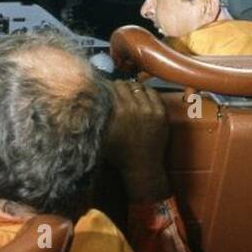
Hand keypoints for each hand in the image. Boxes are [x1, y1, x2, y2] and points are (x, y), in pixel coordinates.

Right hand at [105, 80, 170, 201]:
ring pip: (141, 88)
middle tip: (116, 89)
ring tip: (128, 91)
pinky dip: (147, 92)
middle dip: (120, 86)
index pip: (114, 88)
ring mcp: (151, 110)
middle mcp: (136, 107)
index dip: (108, 86)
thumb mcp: (103, 135)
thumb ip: (98, 116)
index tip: (106, 87)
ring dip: (133, 87)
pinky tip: (141, 95)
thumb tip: (89, 101)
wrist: (142, 165)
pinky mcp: (161, 113)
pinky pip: (154, 94)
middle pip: (127, 85)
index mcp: (120, 111)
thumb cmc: (119, 153)